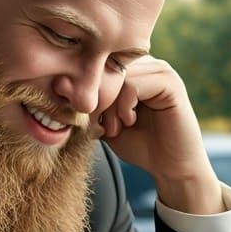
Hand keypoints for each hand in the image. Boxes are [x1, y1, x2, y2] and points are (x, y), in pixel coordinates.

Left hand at [96, 57, 222, 214]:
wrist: (170, 167)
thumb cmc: (139, 145)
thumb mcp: (105, 122)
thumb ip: (88, 104)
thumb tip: (60, 84)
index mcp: (133, 69)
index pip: (99, 63)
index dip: (88, 91)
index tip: (90, 119)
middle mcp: (148, 64)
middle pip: (106, 66)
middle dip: (97, 99)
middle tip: (101, 126)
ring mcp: (161, 70)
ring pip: (118, 75)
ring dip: (110, 105)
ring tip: (116, 127)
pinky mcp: (170, 83)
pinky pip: (133, 84)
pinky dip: (124, 106)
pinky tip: (130, 121)